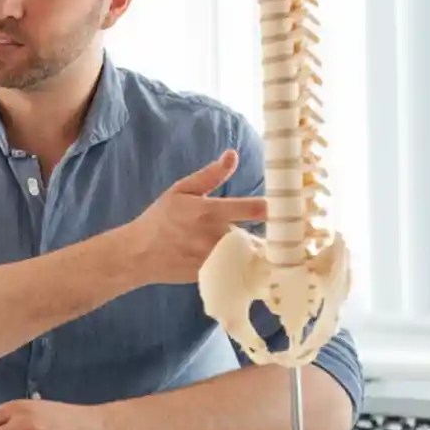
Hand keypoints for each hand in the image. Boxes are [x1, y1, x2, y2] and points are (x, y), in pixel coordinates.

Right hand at [123, 149, 266, 283]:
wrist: (138, 254)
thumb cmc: (160, 219)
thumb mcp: (180, 190)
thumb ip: (210, 175)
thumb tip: (233, 154)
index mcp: (210, 211)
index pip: (256, 208)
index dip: (278, 207)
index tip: (290, 206)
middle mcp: (216, 236)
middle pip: (260, 235)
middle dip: (269, 234)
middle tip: (280, 230)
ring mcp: (215, 259)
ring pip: (251, 255)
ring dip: (258, 250)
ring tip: (263, 247)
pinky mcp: (213, 275)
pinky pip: (238, 270)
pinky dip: (244, 265)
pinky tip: (244, 261)